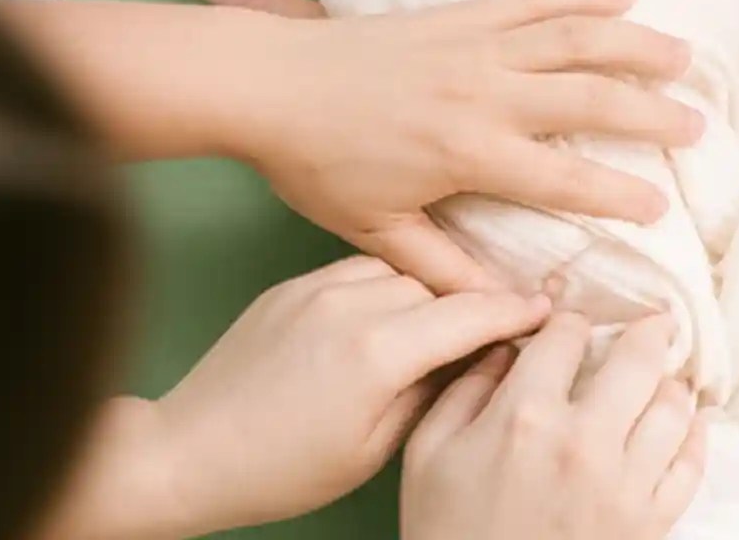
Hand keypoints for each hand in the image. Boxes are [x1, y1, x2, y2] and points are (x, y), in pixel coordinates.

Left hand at [38, 257, 551, 538]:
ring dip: (431, 289)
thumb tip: (479, 359)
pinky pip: (360, 269)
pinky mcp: (293, 285)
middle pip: (440, 284)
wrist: (189, 450)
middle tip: (507, 314)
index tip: (549, 310)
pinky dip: (388, 284)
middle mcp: (349, 305)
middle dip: (477, 299)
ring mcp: (317, 287)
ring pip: (402, 270)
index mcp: (376, 352)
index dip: (516, 311)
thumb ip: (433, 392)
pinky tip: (394, 309)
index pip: (470, 314)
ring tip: (447, 315)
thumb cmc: (283, 469)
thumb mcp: (374, 448)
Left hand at [239, 0, 702, 293]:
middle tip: (699, 126)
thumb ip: (445, 271)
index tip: (660, 206)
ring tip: (684, 55)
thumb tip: (507, 308)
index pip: (564, 177)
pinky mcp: (459, 16)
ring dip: (634, 44)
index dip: (618, 193)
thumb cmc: (317, 163)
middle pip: (589, 97)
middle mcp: (485, 92)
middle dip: (651, 114)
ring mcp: (475, 45)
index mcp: (469, 152)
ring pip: (573, 37)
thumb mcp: (377, 232)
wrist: (267, 85)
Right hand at [402, 314, 707, 539]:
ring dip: (671, 384)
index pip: (566, 336)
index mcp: (526, 415)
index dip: (569, 321)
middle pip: (637, 360)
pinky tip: (689, 424)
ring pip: (673, 409)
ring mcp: (625, 484)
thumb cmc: (445, 531)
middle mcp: (584, 441)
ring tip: (666, 377)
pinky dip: (696, 438)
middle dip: (648, 332)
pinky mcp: (650, 522)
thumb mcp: (428, 453)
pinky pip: (691, 467)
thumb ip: (466, 388)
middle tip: (656, 322)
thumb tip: (507, 345)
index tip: (572, 326)